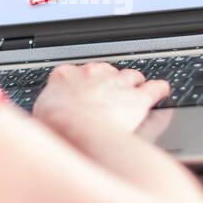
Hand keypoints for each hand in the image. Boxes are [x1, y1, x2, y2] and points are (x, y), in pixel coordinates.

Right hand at [33, 63, 169, 137]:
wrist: (78, 130)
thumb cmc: (56, 127)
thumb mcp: (39, 114)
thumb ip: (47, 107)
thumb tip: (45, 113)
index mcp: (66, 76)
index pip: (75, 72)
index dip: (82, 83)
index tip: (83, 91)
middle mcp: (93, 75)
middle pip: (105, 72)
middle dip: (109, 82)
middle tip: (110, 95)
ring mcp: (116, 83)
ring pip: (130, 76)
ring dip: (134, 83)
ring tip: (138, 89)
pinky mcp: (137, 97)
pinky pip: (153, 88)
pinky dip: (159, 89)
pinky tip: (162, 91)